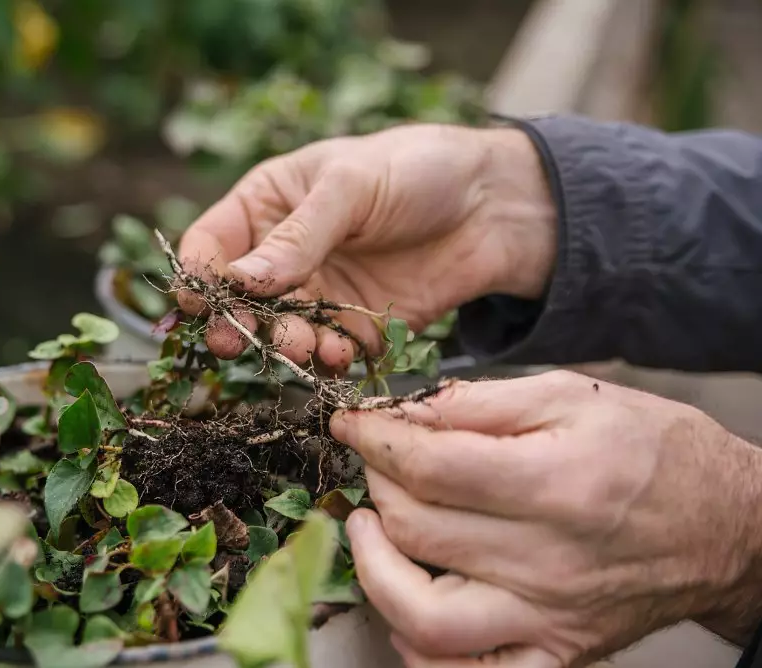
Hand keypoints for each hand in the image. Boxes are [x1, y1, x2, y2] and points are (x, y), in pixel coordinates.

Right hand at [177, 123, 556, 372]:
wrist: (494, 205)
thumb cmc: (416, 169)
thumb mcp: (351, 186)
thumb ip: (299, 235)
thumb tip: (240, 280)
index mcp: (267, 204)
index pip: (211, 244)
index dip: (198, 274)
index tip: (199, 302)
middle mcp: (284, 253)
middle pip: (238, 298)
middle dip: (236, 320)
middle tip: (236, 340)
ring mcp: (319, 291)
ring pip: (279, 330)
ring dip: (282, 343)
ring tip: (302, 346)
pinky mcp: (355, 325)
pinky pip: (326, 350)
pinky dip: (325, 359)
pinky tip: (336, 354)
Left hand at [329, 370, 761, 665]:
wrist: (724, 525)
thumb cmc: (651, 452)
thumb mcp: (572, 395)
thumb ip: (480, 402)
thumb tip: (405, 410)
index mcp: (556, 483)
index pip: (428, 467)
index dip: (373, 439)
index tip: (352, 423)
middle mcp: (549, 560)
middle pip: (416, 530)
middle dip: (375, 484)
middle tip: (377, 462)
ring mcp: (549, 617)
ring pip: (424, 618)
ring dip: (375, 569)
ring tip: (372, 529)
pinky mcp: (555, 653)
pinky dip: (420, 648)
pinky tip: (406, 604)